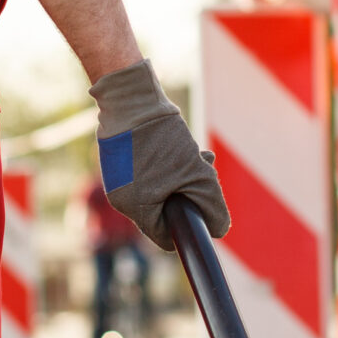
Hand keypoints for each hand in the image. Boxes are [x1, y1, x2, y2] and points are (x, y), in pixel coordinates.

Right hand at [90, 59, 229, 248]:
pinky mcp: (119, 164)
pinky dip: (167, 168)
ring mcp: (117, 181)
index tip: (205, 207)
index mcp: (134, 209)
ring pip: (159, 192)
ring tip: (198, 156)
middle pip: (164, 213)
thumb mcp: (197, 174)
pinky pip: (147, 176)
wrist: (130, 100)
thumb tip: (219, 229)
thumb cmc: (162, 139)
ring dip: (182, 178)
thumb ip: (211, 205)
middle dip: (188, 195)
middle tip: (204, 171)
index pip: (166, 236)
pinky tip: (181, 148)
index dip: (189, 224)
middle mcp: (121, 199)